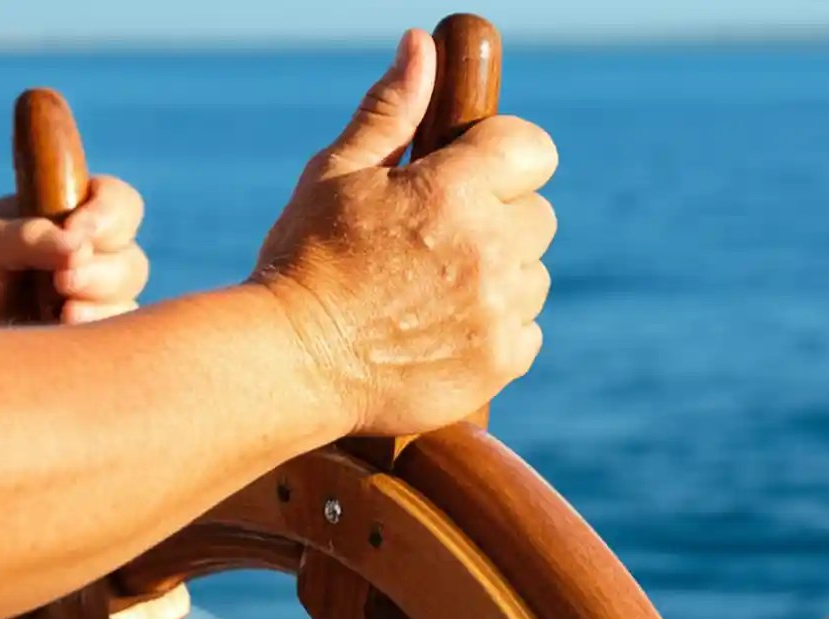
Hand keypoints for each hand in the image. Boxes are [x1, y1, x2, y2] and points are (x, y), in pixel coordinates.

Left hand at [0, 176, 147, 324]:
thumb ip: (27, 236)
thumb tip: (76, 244)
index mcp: (70, 214)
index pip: (117, 204)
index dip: (108, 215)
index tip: (78, 230)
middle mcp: (92, 253)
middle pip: (130, 256)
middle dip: (102, 269)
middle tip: (62, 281)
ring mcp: (96, 295)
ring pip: (128, 295)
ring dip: (100, 300)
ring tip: (61, 312)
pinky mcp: (92, 332)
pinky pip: (118, 331)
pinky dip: (97, 326)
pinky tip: (63, 326)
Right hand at [253, 29, 557, 435]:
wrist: (290, 363)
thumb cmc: (305, 261)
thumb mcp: (336, 173)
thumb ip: (391, 110)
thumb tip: (422, 45)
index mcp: (453, 189)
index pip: (532, 149)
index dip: (503, 157)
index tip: (471, 175)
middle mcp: (489, 248)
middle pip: (538, 215)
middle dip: (500, 219)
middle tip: (439, 240)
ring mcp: (498, 310)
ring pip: (533, 276)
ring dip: (501, 276)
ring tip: (437, 290)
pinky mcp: (500, 363)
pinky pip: (527, 332)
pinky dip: (497, 330)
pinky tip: (446, 330)